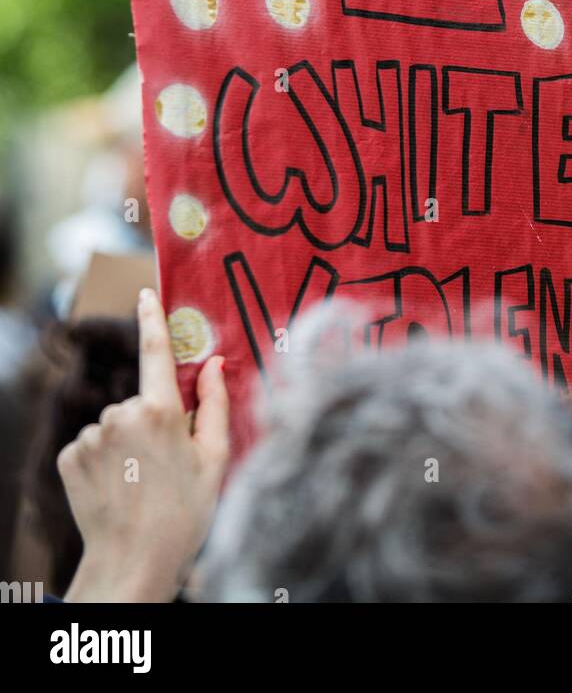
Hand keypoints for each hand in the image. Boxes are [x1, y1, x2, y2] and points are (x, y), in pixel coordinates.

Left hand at [59, 288, 229, 602]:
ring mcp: (90, 436)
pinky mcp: (68, 457)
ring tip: (140, 482)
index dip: (151, 318)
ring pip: (113, 424)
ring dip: (125, 443)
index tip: (145, 294)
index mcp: (160, 410)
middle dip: (151, 421)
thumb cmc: (184, 515)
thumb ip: (214, 405)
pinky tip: (116, 487)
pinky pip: (90, 445)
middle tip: (165, 464)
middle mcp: (120, 414)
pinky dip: (102, 460)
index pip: (155, 351)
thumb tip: (214, 364)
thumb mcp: (214, 459)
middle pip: (139, 401)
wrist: (133, 565)